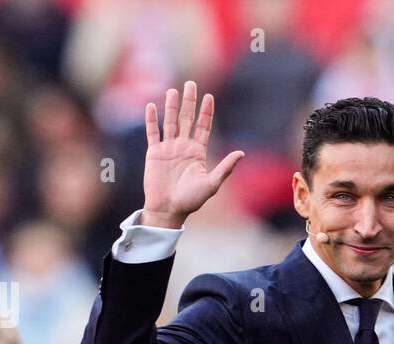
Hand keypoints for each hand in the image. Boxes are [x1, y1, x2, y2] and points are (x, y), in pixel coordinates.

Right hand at [141, 81, 244, 228]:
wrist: (169, 210)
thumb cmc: (191, 200)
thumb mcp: (212, 183)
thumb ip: (225, 167)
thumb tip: (241, 153)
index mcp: (197, 152)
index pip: (203, 127)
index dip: (206, 112)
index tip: (209, 97)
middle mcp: (183, 147)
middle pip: (187, 119)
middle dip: (190, 102)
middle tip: (192, 84)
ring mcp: (168, 148)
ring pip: (170, 122)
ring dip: (171, 106)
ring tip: (174, 90)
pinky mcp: (154, 153)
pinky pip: (153, 133)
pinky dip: (152, 120)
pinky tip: (152, 106)